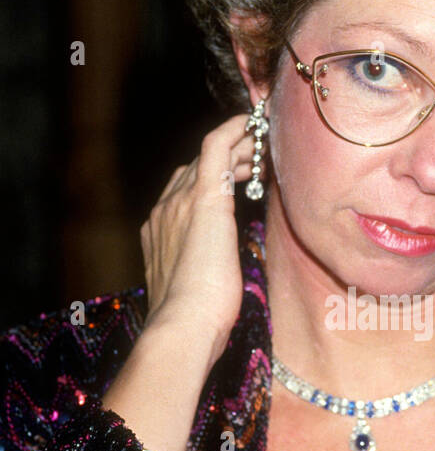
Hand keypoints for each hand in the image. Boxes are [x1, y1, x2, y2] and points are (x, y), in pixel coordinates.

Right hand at [140, 115, 256, 363]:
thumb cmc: (195, 322)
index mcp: (158, 234)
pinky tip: (253, 123)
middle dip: (226, 160)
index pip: (182, 193)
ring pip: (207, 156)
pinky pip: (216, 147)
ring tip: (260, 145)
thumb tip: (220, 273)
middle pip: (194, 169)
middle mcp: (163, 212)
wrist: (182, 327)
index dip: (210, 180)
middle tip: (256, 159)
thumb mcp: (195, 290)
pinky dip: (234, 131)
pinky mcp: (203, 200)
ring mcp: (179, 203)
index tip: (237, 178)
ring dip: (235, 146)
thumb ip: (203, 272)